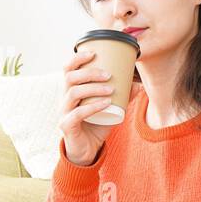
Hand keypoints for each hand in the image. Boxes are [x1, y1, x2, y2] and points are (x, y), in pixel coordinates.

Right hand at [60, 49, 143, 165]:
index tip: (94, 52)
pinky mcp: (66, 125)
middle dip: (90, 73)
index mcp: (71, 90)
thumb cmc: (96, 124)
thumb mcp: (110, 108)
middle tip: (109, 75)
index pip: (68, 69)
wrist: (87, 149)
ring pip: (73, 93)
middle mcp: (64, 98)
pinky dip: (93, 107)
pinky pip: (77, 113)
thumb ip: (122, 96)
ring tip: (111, 89)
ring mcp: (63, 112)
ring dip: (93, 88)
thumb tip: (137, 83)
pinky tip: (106, 103)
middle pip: (70, 78)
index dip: (77, 58)